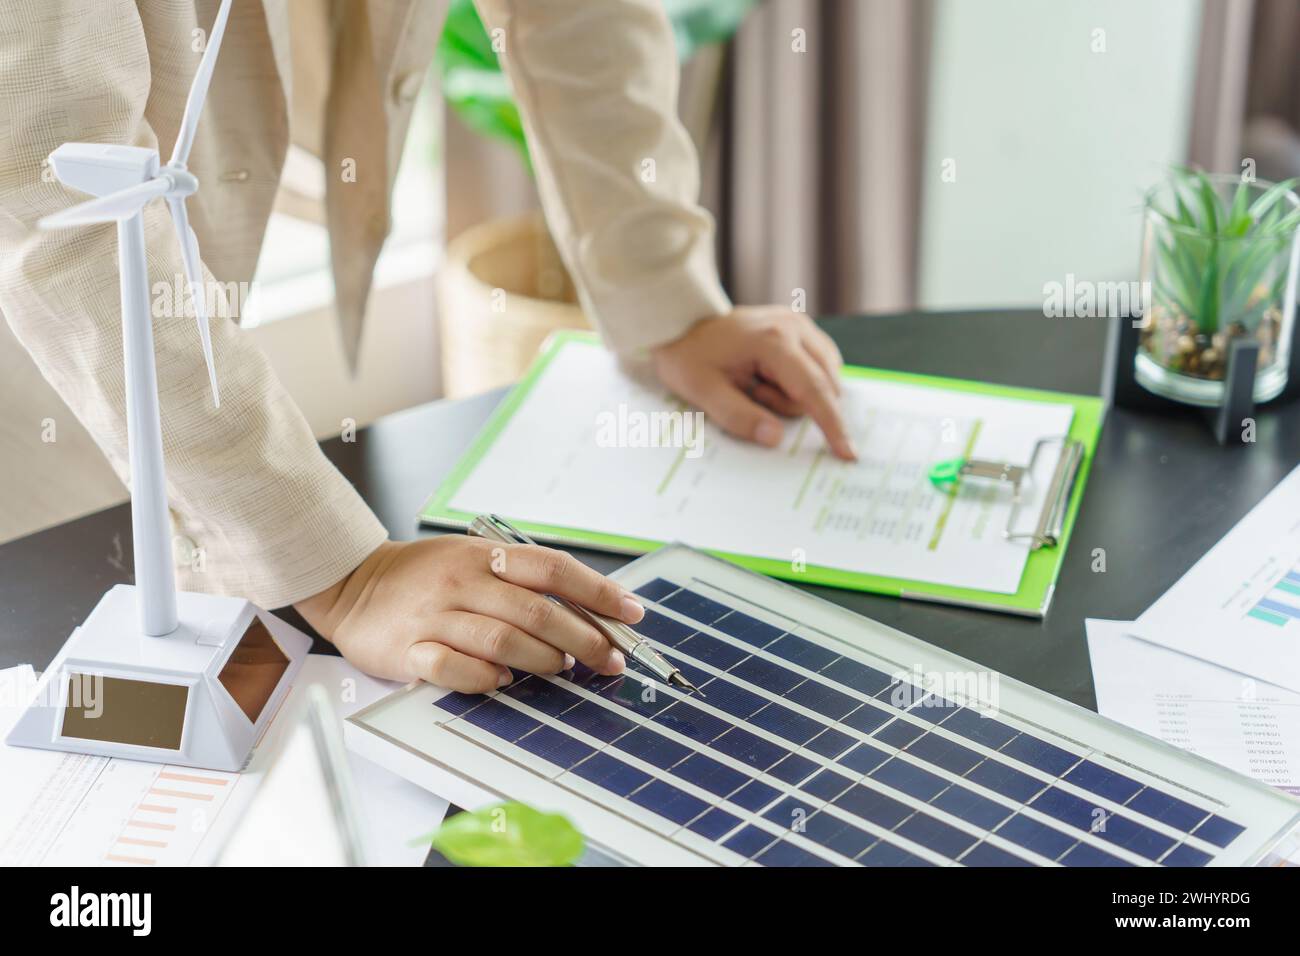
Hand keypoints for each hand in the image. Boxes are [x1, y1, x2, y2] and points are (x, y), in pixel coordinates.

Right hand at [295, 538, 642, 692]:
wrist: (353, 583)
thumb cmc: (426, 577)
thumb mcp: (474, 560)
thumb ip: (522, 581)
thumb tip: (589, 611)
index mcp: (483, 556)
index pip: (554, 570)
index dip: (599, 591)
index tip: (633, 613)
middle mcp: (462, 582)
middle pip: (537, 610)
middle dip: (584, 638)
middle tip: (610, 659)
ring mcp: (434, 616)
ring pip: (501, 640)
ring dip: (541, 659)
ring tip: (561, 669)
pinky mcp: (407, 649)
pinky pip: (451, 668)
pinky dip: (483, 679)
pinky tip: (502, 682)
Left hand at [651, 307, 855, 459]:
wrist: (682, 321)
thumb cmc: (689, 356)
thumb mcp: (703, 392)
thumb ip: (738, 417)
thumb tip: (775, 438)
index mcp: (773, 341)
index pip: (814, 390)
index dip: (832, 425)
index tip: (848, 454)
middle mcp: (795, 326)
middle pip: (823, 386)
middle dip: (790, 403)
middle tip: (752, 392)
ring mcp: (799, 323)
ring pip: (825, 376)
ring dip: (796, 392)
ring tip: (757, 382)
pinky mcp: (799, 326)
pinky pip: (819, 365)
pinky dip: (801, 379)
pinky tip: (771, 375)